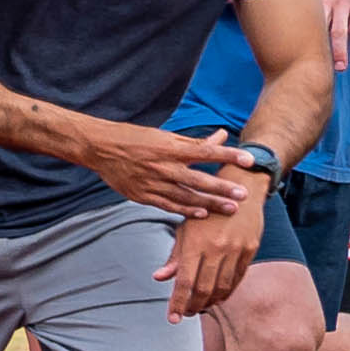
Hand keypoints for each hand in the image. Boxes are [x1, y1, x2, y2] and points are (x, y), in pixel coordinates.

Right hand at [88, 120, 258, 219]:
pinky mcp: (143, 196)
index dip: (228, 155)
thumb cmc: (135, 139)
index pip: (205, 151)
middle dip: (222, 187)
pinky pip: (168, 205)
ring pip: (187, 196)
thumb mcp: (165, 136)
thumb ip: (195, 142)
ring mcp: (153, 183)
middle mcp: (164, 166)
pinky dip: (185, 210)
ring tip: (230, 208)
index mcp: (170, 148)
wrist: (101, 149)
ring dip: (210, 203)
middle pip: (199, 179)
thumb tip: (222, 136)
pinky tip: (200, 214)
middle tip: (243, 194)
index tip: (248, 159)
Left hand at [167, 200, 261, 318]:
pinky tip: (217, 297)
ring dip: (210, 302)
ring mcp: (236, 249)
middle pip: (203, 289)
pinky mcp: (251, 249)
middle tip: (185, 314)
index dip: (178, 303)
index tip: (172, 318)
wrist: (240, 189)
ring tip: (199, 307)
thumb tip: (159, 278)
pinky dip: (227, 292)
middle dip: (192, 306)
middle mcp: (216, 248)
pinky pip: (238, 278)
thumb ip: (174, 256)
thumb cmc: (206, 210)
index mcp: (196, 242)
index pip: (185, 281)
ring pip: (223, 287)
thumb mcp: (185, 228)